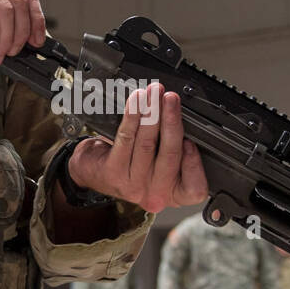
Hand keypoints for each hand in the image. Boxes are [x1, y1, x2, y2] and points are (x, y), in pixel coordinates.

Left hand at [66, 84, 207, 213]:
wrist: (94, 172)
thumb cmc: (132, 164)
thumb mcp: (161, 163)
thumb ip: (174, 149)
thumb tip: (181, 119)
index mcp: (173, 194)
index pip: (194, 187)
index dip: (194, 163)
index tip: (192, 140)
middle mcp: (154, 194)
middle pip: (170, 156)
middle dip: (171, 121)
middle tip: (172, 99)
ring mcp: (132, 185)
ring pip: (147, 144)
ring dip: (152, 113)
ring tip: (155, 94)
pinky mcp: (113, 173)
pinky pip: (126, 138)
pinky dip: (133, 117)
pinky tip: (137, 103)